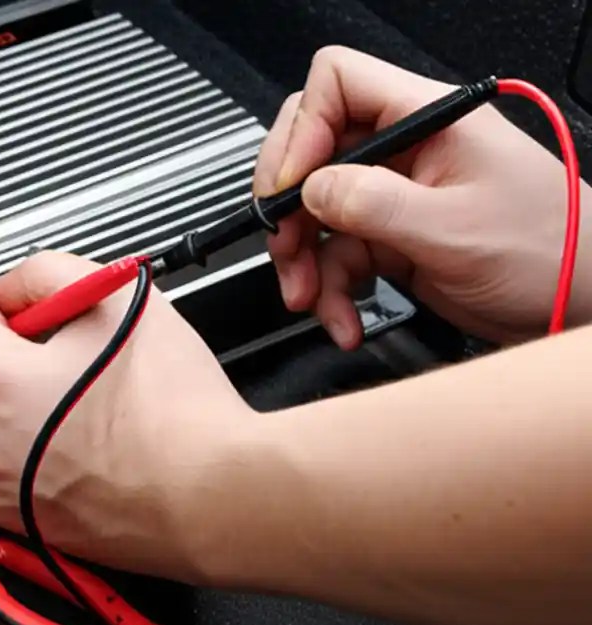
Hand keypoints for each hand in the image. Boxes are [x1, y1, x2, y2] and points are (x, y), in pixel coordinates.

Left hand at [0, 251, 256, 581]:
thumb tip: (14, 287)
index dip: (3, 299)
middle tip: (49, 348)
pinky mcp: (8, 520)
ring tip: (54, 393)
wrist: (213, 495)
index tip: (35, 311)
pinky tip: (53, 434)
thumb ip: (47, 272)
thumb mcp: (119, 298)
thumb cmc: (176, 410)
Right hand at [255, 46, 591, 347]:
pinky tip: (342, 318)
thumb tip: (311, 189)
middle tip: (284, 243)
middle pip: (311, 152)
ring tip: (308, 298)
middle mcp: (404, 149)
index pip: (337, 84)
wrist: (581, 304)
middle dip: (289, 206)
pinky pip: (335, 257)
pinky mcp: (390, 238)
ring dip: (302, 261)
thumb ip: (376, 204)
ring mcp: (394, 195)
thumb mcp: (454, 226)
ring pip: (315, 213)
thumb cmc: (552, 250)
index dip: (303, 129)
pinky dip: (328, 292)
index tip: (292, 184)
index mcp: (427, 118)